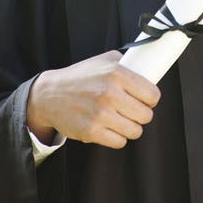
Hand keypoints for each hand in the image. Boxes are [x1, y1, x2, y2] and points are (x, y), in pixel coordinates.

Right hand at [26, 50, 160, 149]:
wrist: (50, 94)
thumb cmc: (81, 76)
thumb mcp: (104, 60)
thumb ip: (127, 64)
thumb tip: (149, 69)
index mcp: (116, 73)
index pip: (152, 94)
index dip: (151, 98)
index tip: (147, 99)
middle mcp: (110, 93)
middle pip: (146, 115)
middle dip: (142, 114)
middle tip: (134, 110)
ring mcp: (100, 114)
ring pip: (135, 131)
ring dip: (131, 127)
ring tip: (122, 119)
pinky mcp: (91, 132)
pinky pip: (119, 142)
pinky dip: (118, 137)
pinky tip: (111, 127)